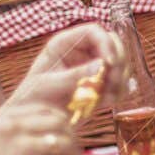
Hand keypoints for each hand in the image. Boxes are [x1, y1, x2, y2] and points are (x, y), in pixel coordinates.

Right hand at [0, 102, 81, 154]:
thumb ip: (18, 131)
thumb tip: (59, 125)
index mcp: (2, 119)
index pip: (45, 108)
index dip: (60, 122)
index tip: (63, 136)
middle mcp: (13, 128)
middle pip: (60, 123)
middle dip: (70, 140)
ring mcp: (25, 148)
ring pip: (67, 144)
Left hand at [11, 24, 128, 115]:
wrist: (34, 123)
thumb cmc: (34, 98)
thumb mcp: (50, 84)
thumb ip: (76, 74)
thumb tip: (102, 65)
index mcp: (65, 44)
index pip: (94, 31)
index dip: (106, 43)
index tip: (109, 63)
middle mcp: (82, 52)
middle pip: (113, 43)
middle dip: (118, 61)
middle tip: (112, 81)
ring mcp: (93, 68)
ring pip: (120, 63)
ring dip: (119, 79)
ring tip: (106, 96)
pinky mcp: (100, 85)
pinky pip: (119, 83)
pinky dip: (117, 93)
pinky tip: (104, 102)